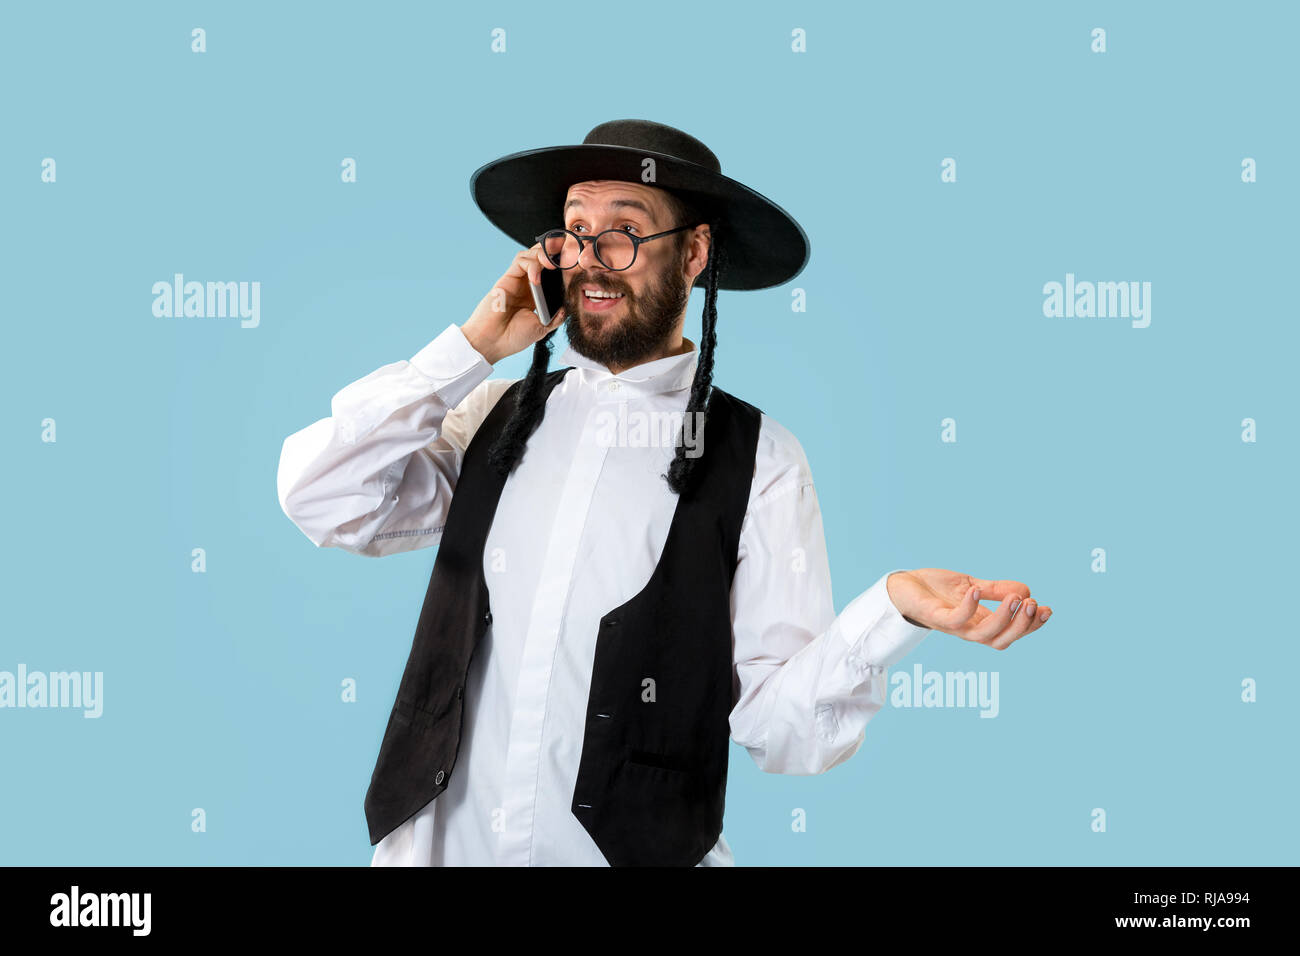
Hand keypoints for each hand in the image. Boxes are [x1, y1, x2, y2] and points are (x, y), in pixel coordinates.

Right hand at [461, 243, 565, 364]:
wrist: (492, 343)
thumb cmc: (513, 337)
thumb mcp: (542, 328)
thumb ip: (555, 318)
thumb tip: (568, 308)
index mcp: (538, 295)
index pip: (552, 272)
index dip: (563, 264)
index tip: (577, 262)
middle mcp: (528, 284)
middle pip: (542, 257)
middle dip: (555, 250)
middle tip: (568, 250)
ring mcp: (518, 280)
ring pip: (531, 254)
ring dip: (544, 254)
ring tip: (552, 264)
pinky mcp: (507, 278)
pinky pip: (520, 261)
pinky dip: (531, 264)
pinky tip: (536, 278)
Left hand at [886, 569, 1051, 650]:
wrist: (904, 586)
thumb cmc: (937, 590)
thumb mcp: (973, 586)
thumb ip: (997, 590)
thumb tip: (1026, 591)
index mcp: (981, 623)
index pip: (1013, 633)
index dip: (1032, 626)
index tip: (1048, 609)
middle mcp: (969, 630)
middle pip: (1002, 641)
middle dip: (1022, 626)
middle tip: (1033, 604)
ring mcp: (953, 627)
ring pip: (984, 636)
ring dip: (1003, 619)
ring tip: (1014, 598)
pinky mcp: (936, 618)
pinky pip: (955, 620)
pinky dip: (968, 607)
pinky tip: (976, 590)